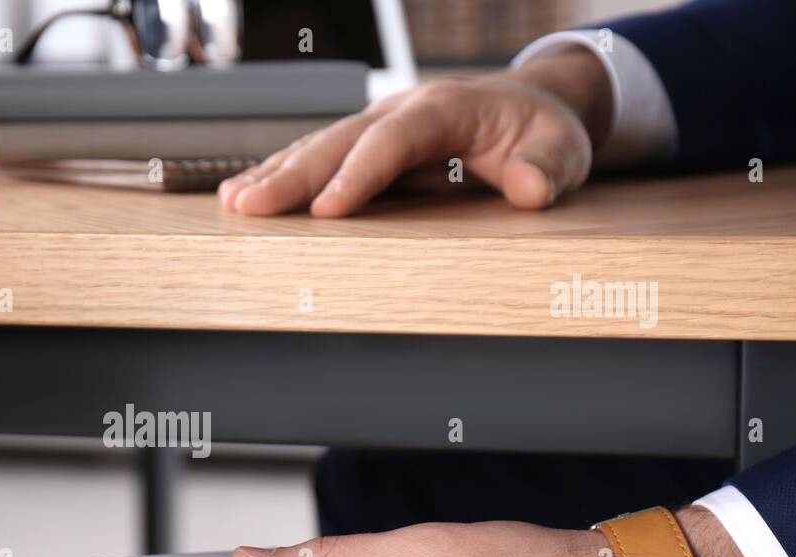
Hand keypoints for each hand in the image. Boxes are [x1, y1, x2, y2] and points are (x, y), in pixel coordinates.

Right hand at [219, 48, 612, 216]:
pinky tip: (247, 196)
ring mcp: (376, 125)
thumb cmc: (538, 131)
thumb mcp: (562, 148)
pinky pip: (316, 157)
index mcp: (445, 108)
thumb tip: (530, 186)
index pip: (394, 139)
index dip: (358, 174)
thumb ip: (548, 166)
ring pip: (317, 147)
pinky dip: (279, 175)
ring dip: (273, 175)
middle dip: (291, 175)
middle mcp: (399, 110)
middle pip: (338, 141)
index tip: (327, 211)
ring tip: (234, 204)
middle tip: (250, 207)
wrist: (527, 107)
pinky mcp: (363, 145)